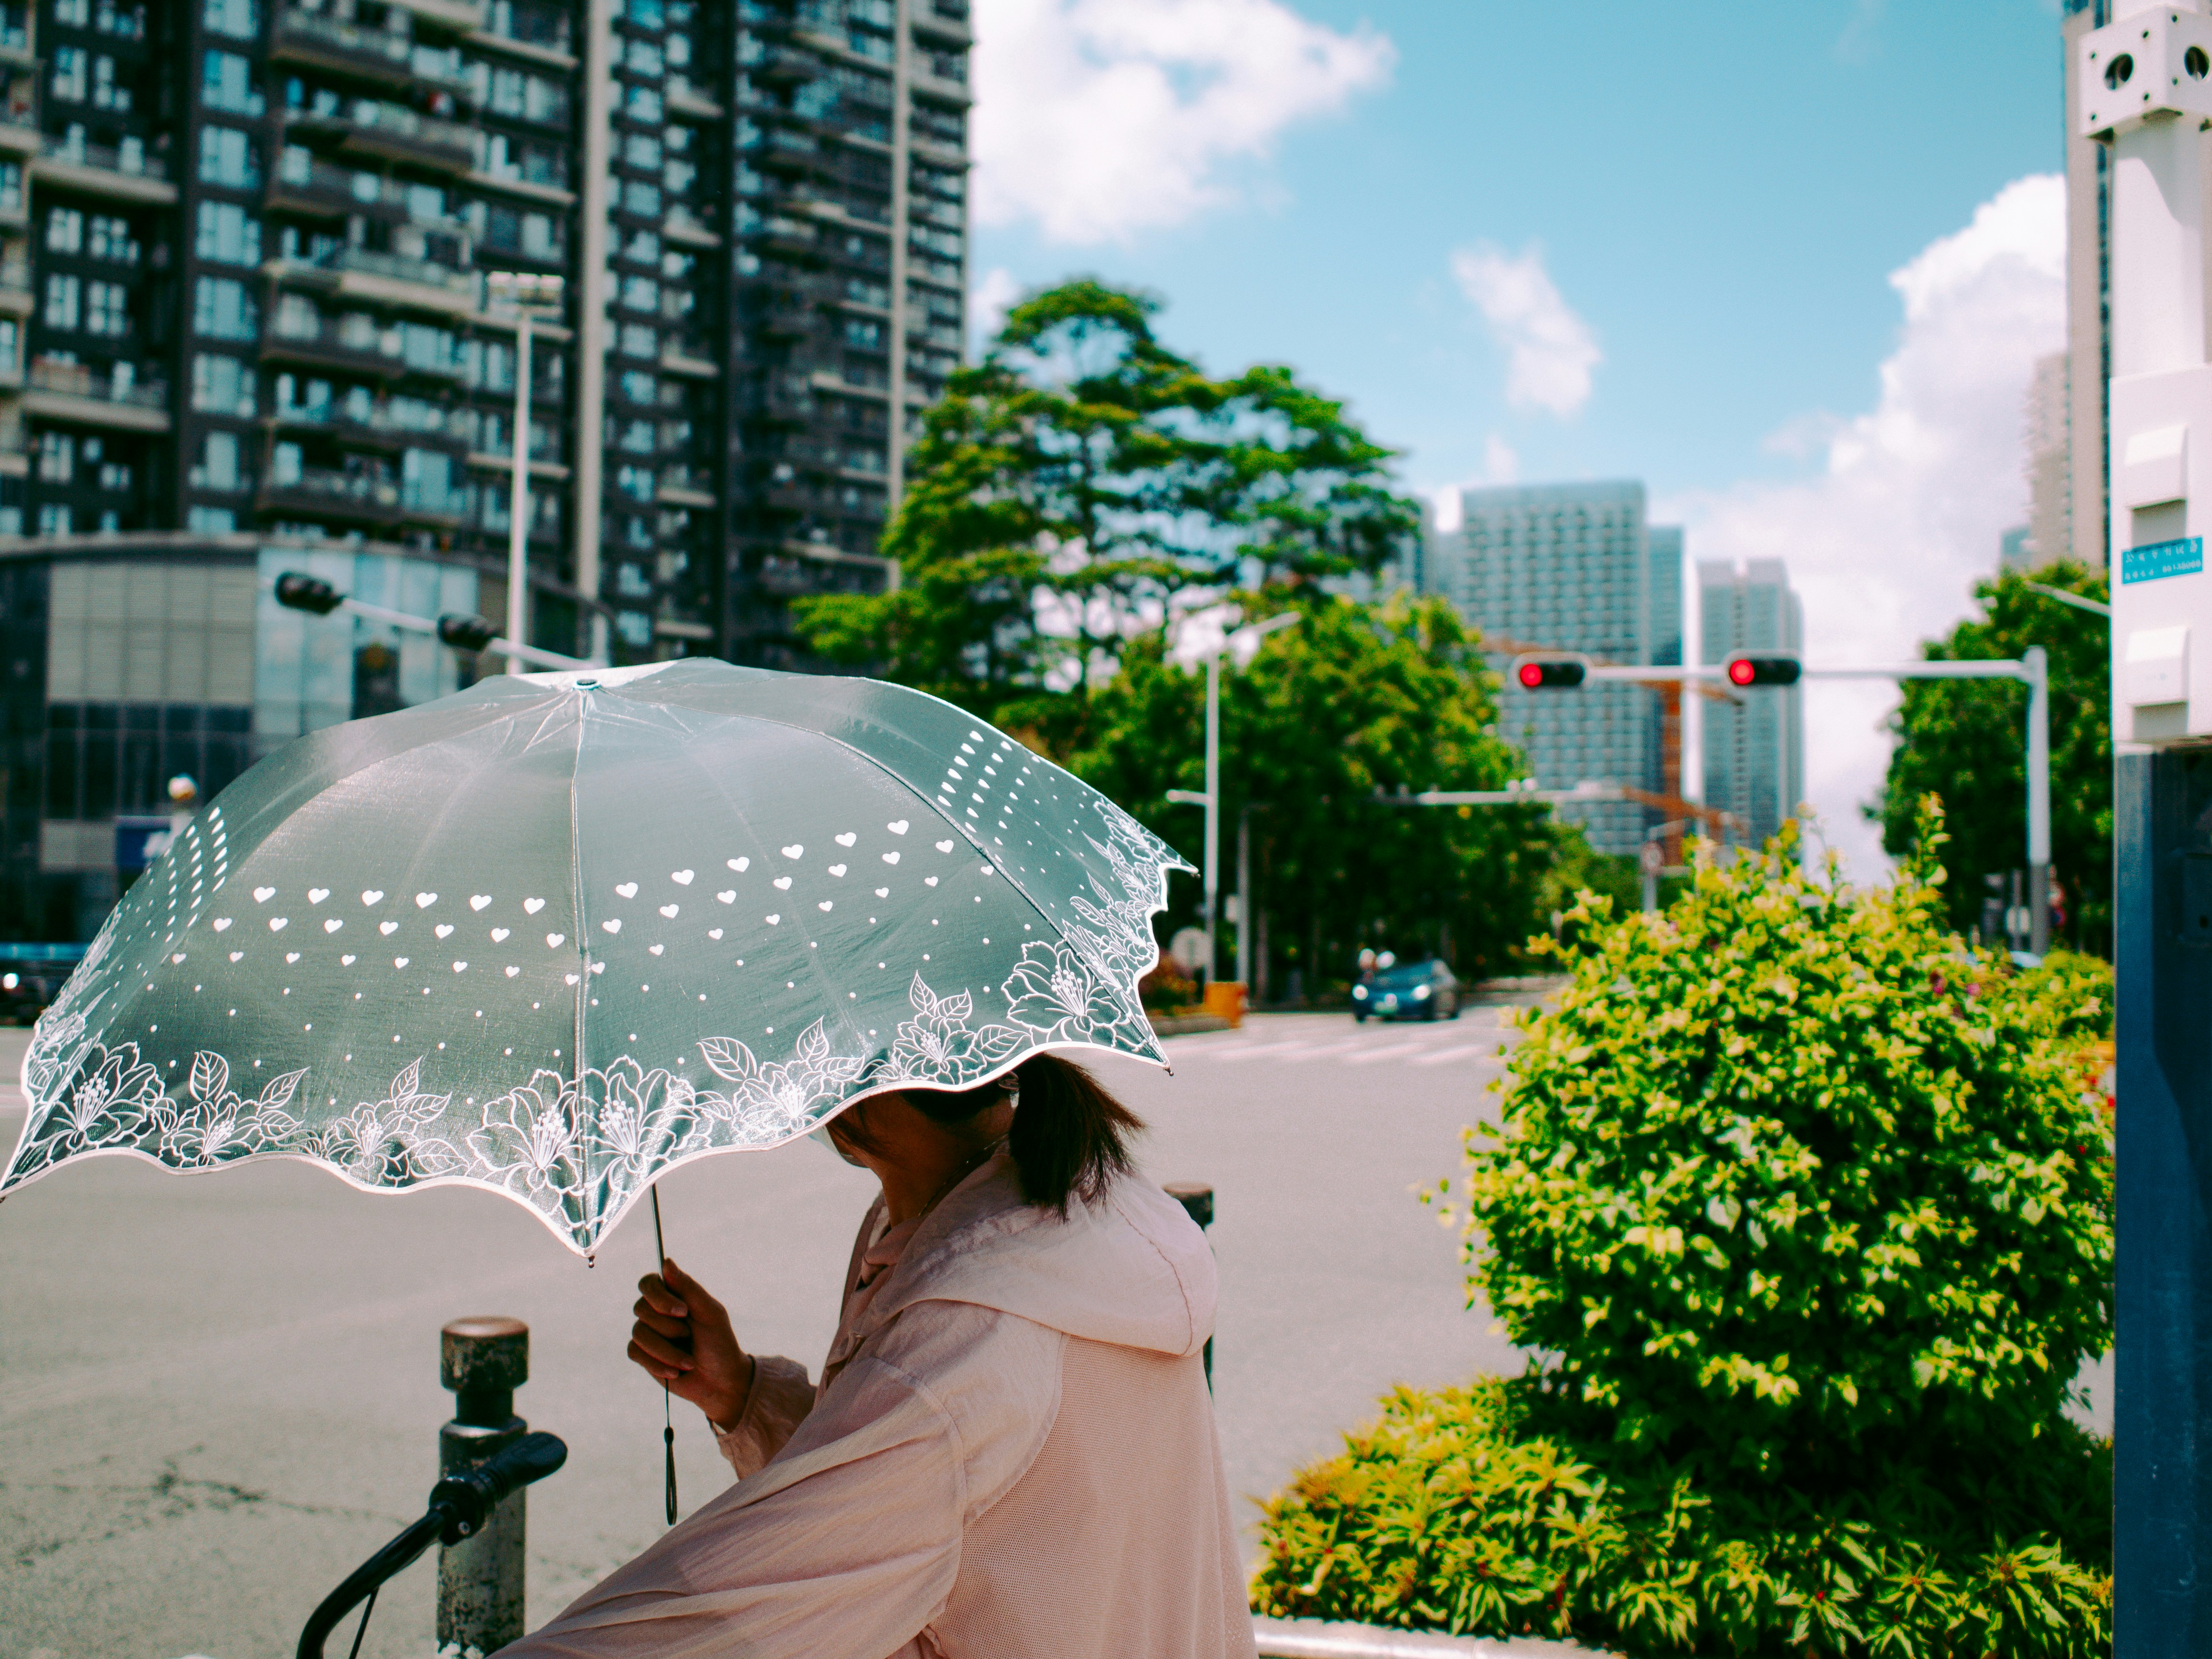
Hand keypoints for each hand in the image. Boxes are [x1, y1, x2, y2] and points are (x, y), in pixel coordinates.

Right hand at [630, 1258, 753, 1428]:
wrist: (720, 1381)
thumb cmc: (719, 1343)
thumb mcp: (710, 1313)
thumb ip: (688, 1288)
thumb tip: (666, 1261)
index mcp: (674, 1296)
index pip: (648, 1283)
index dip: (659, 1296)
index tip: (683, 1312)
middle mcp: (657, 1312)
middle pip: (641, 1308)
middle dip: (668, 1328)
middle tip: (690, 1337)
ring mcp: (648, 1334)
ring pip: (639, 1333)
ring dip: (667, 1351)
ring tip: (689, 1362)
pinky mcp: (643, 1356)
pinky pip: (635, 1352)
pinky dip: (657, 1363)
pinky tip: (675, 1372)